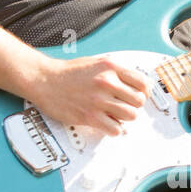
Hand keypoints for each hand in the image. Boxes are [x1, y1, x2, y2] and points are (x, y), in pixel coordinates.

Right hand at [32, 53, 150, 137]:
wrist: (45, 80)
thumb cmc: (69, 73)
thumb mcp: (96, 62)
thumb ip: (116, 71)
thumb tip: (136, 83)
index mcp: (110, 67)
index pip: (143, 82)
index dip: (145, 91)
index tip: (141, 95)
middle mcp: (106, 83)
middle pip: (139, 101)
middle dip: (134, 104)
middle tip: (126, 105)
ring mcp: (98, 101)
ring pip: (131, 116)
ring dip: (125, 117)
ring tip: (116, 114)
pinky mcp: (90, 117)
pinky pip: (115, 129)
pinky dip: (115, 128)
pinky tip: (108, 122)